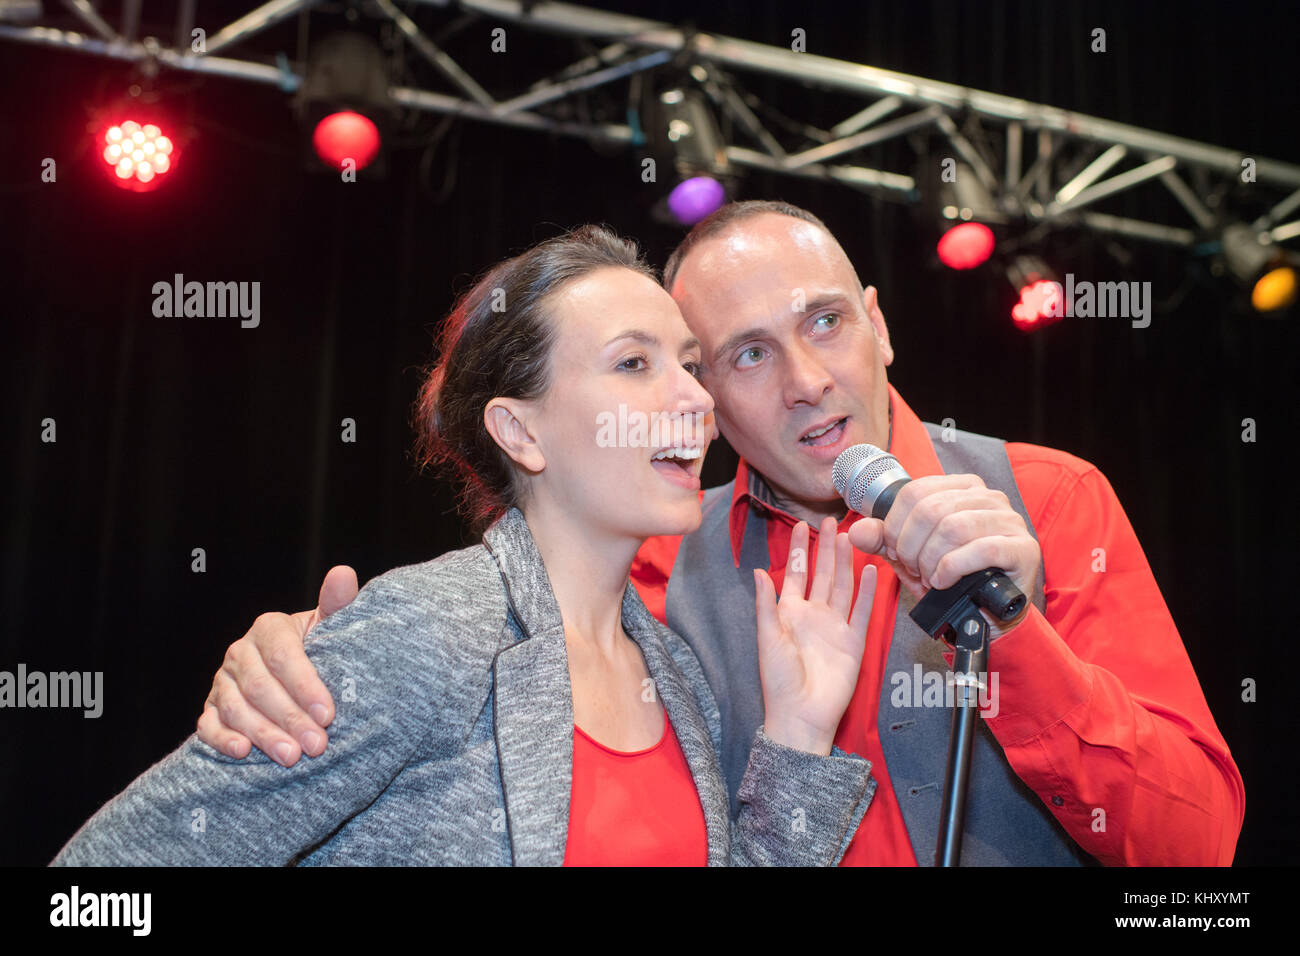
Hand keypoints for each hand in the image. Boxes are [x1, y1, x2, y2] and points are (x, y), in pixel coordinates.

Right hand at [196, 566, 357, 765]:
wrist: (297, 672)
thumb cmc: (320, 648)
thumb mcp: (330, 626)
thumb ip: (337, 603)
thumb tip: (344, 573)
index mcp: (268, 628)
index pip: (284, 656)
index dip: (305, 686)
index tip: (329, 714)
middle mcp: (240, 652)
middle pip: (260, 687)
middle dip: (290, 718)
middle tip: (317, 745)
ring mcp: (222, 681)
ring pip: (236, 709)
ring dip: (263, 735)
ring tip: (291, 757)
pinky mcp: (211, 708)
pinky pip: (208, 725)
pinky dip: (222, 739)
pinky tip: (242, 753)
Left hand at [754, 517, 875, 754]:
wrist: (802, 714)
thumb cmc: (779, 680)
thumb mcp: (767, 638)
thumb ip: (766, 604)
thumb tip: (758, 572)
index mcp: (790, 613)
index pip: (796, 573)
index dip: (799, 549)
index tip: (801, 525)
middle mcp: (814, 615)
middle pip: (823, 574)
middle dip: (826, 548)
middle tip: (831, 521)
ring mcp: (835, 627)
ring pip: (843, 587)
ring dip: (846, 563)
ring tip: (850, 538)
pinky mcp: (853, 641)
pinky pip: (862, 612)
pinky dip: (867, 592)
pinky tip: (871, 571)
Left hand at [846, 474, 1039, 633]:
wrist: (986, 613)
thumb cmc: (951, 578)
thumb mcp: (910, 555)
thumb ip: (882, 540)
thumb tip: (856, 530)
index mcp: (962, 488)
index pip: (914, 492)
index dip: (894, 525)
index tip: (893, 551)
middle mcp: (989, 497)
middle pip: (931, 510)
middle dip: (910, 546)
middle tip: (912, 569)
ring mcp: (1010, 521)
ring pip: (953, 528)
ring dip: (931, 559)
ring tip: (929, 578)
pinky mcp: (1023, 548)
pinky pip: (981, 550)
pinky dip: (953, 569)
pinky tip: (945, 582)